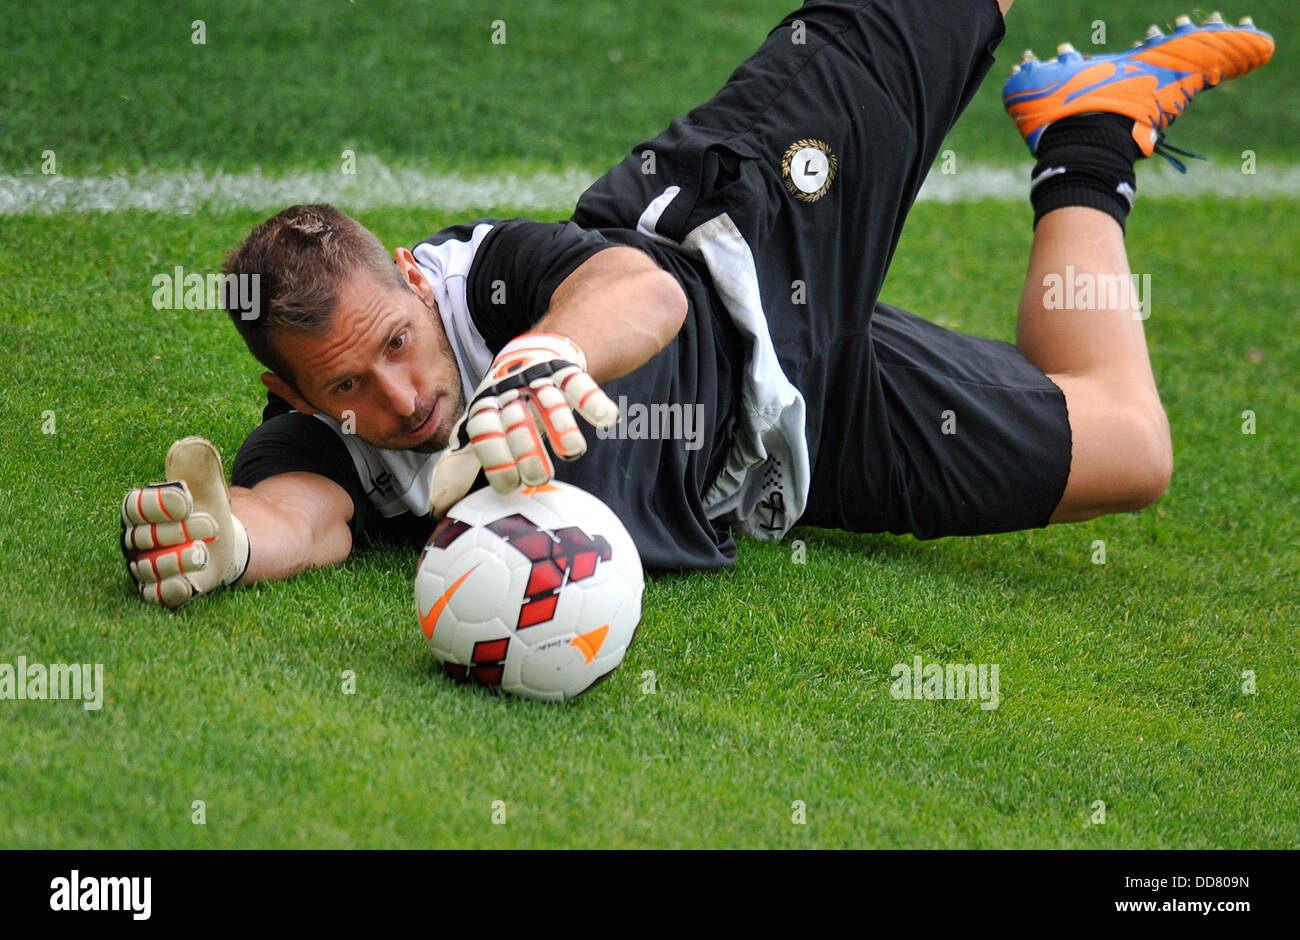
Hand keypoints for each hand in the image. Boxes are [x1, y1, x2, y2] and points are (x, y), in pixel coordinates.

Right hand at [121, 437, 249, 608]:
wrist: (221, 540)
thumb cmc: (204, 508)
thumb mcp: (207, 486)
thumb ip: (199, 466)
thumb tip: (190, 446)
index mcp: (141, 510)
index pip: (134, 506)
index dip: (158, 504)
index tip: (186, 500)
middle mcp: (135, 539)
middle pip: (144, 537)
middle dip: (180, 530)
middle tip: (212, 525)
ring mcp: (145, 566)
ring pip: (149, 567)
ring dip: (178, 560)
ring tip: (204, 552)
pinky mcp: (160, 589)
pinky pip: (156, 595)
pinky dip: (170, 590)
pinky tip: (188, 583)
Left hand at [429, 333, 618, 516]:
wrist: (529, 359)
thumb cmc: (504, 409)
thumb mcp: (480, 432)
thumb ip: (460, 466)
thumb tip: (438, 506)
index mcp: (485, 409)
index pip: (483, 432)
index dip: (495, 459)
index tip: (511, 487)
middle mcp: (510, 393)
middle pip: (517, 421)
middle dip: (528, 450)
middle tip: (540, 478)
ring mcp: (539, 381)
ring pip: (549, 401)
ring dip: (562, 426)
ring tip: (573, 451)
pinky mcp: (566, 371)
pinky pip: (579, 383)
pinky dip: (593, 400)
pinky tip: (606, 419)